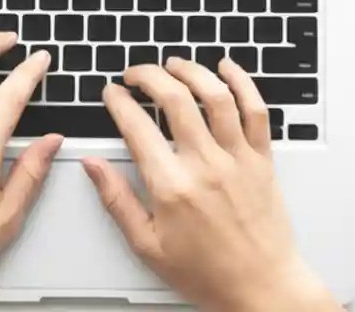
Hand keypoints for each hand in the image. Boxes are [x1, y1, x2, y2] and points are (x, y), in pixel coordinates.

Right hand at [82, 58, 338, 311]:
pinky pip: (256, 110)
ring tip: (173, 64)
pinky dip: (242, 82)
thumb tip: (92, 166)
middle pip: (174, 98)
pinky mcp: (262, 160)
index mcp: (172, 187)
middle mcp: (206, 166)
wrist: (261, 288)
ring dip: (191, 71)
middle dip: (148, 75)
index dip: (119, 102)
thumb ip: (116, 200)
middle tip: (135, 74)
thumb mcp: (147, 245)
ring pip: (215, 95)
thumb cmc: (208, 273)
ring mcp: (238, 159)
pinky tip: (227, 68)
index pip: (137, 126)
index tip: (112, 94)